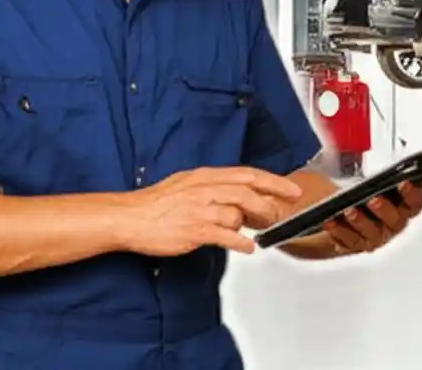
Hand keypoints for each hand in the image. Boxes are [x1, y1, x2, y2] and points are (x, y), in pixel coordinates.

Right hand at [118, 166, 302, 256]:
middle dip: (270, 204)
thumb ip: (215, 188)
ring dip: (252, 225)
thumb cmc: (156, 203)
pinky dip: (241, 243)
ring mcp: (200, 210)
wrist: (129, 217)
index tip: (292, 190)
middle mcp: (205, 189)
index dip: (274, 182)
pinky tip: (247, 247)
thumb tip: (241, 197)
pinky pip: (226, 236)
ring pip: (238, 214)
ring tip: (257, 232)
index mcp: (205, 176)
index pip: (248, 175)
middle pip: (248, 193)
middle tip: (278, 215)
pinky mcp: (194, 230)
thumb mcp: (188, 184)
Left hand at [320, 135, 421, 254]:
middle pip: (396, 220)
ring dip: (361, 221)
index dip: (413, 193)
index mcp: (405, 204)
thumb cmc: (372, 193)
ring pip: (372, 233)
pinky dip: (340, 231)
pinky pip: (349, 241)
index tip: (405, 182)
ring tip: (349, 209)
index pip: (416, 201)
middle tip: (375, 198)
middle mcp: (393, 222)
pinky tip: (332, 220)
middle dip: (386, 209)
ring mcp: (374, 235)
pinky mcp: (354, 243)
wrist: (345, 214)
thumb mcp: (394, 171)